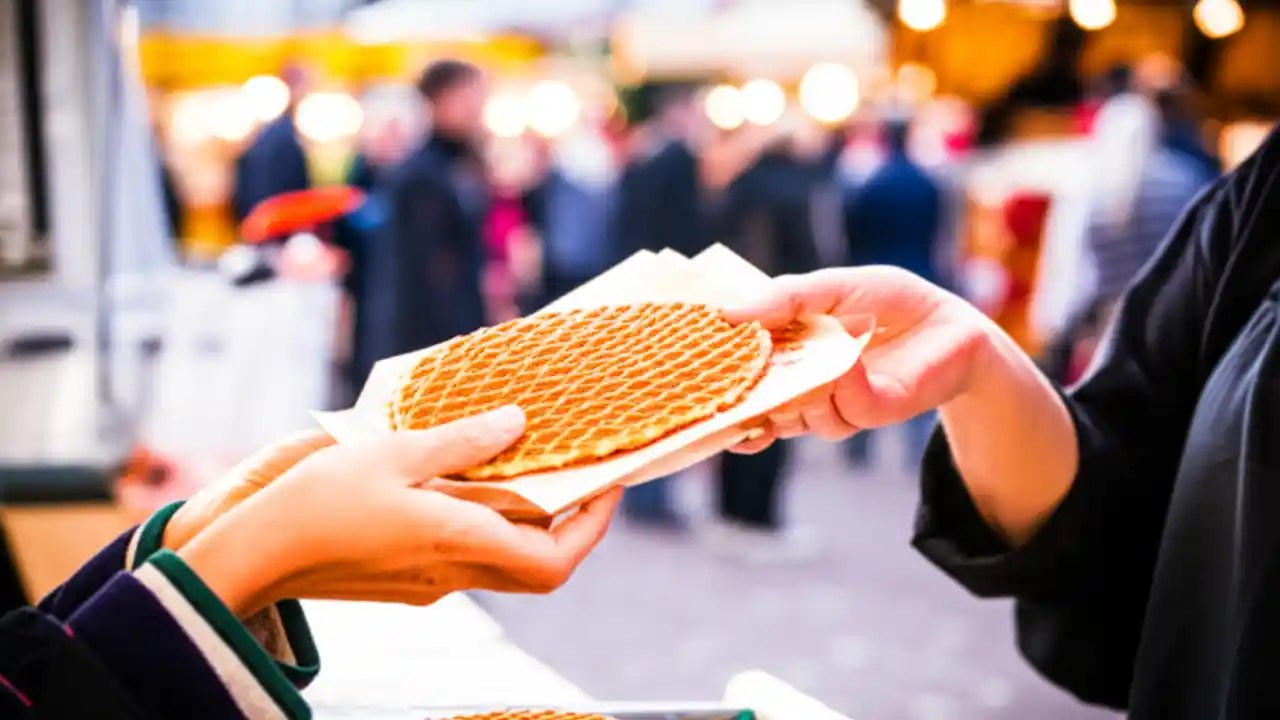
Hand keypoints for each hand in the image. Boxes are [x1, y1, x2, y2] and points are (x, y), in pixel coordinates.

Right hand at [179, 406, 621, 614]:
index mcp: (457, 542)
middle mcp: (451, 573)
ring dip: (526, 523)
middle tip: (580, 477)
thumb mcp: (392, 452)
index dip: (592, 526)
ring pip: (502, 562)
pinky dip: (485, 525)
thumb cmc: (317, 502)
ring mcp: (427, 583)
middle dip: (571, 526)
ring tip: (525, 467)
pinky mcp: (404, 581)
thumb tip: (517, 425)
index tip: (608, 485)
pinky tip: (466, 483)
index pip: (554, 560)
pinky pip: (465, 557)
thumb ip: (461, 441)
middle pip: (537, 568)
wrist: (251, 556)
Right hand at [724, 266, 994, 451]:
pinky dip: (840, 385)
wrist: (953, 325)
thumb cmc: (891, 301)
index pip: (745, 373)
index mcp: (789, 355)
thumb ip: (786, 297)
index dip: (719, 378)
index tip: (688, 373)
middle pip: (761, 405)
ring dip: (795, 391)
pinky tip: (845, 362)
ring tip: (799, 360)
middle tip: (719, 385)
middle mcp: (805, 387)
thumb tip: (729, 311)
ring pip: (797, 412)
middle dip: (742, 401)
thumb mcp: (832, 287)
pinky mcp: (870, 413)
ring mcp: (835, 404)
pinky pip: (843, 409)